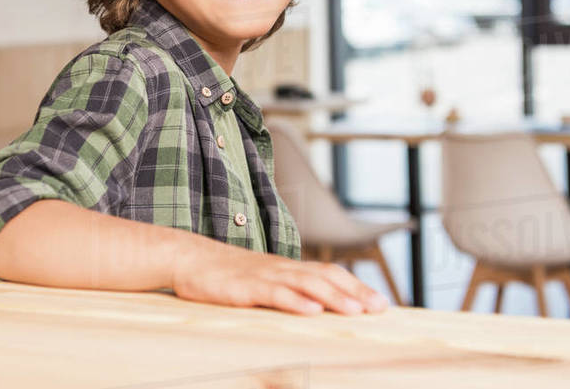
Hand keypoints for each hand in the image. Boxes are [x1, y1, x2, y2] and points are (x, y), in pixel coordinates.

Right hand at [171, 242, 389, 315]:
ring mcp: (264, 276)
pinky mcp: (245, 288)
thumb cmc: (225, 275)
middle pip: (325, 276)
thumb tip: (313, 307)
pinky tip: (311, 311)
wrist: (188, 258)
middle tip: (379, 308)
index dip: (355, 286)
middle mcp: (281, 268)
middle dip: (355, 292)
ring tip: (355, 311)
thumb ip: (285, 289)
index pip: (329, 273)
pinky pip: (274, 294)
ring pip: (305, 284)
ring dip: (333, 298)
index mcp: (287, 267)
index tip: (380, 303)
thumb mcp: (261, 281)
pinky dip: (295, 301)